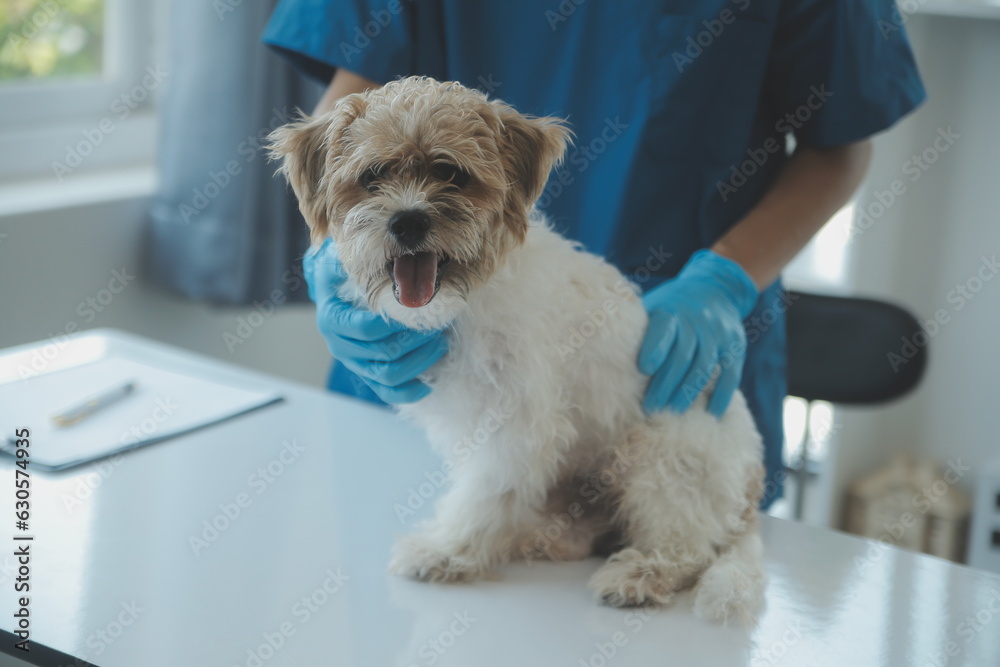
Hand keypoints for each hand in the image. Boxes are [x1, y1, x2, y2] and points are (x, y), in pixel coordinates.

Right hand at [305, 239, 448, 402]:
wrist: (340, 293)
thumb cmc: (349, 274)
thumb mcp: (344, 259)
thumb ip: (352, 255)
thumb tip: (364, 246)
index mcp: (333, 317)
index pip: (367, 329)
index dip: (398, 324)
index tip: (422, 309)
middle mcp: (339, 344)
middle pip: (383, 352)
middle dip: (417, 339)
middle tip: (439, 324)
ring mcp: (354, 362)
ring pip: (389, 375)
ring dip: (419, 362)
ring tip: (440, 344)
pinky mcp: (368, 375)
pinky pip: (388, 392)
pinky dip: (409, 391)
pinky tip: (428, 384)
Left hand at [638, 249, 758, 416]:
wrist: (716, 288)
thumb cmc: (673, 306)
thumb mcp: (656, 306)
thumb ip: (641, 328)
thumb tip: (610, 355)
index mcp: (672, 310)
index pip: (664, 329)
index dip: (655, 348)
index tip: (644, 369)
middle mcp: (697, 320)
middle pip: (683, 355)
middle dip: (666, 383)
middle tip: (651, 407)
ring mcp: (719, 333)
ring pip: (705, 366)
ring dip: (688, 392)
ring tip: (673, 412)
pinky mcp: (736, 345)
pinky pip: (731, 373)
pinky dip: (722, 394)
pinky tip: (711, 412)